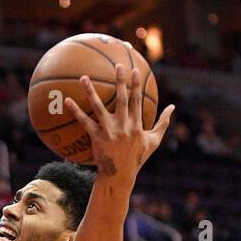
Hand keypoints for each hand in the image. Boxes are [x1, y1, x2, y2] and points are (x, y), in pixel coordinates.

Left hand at [64, 59, 173, 184]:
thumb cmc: (137, 157)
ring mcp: (109, 132)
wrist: (119, 175)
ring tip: (83, 77)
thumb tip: (173, 106)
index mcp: (136, 125)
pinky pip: (84, 122)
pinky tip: (67, 100)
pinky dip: (76, 111)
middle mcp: (123, 126)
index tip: (135, 70)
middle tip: (117, 65)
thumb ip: (163, 123)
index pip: (137, 100)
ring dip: (90, 91)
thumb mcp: (153, 141)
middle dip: (120, 81)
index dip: (136, 85)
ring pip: (98, 107)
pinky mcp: (96, 137)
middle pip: (122, 99)